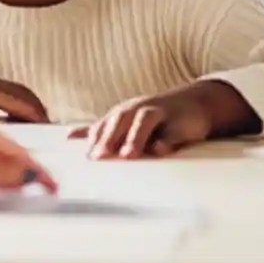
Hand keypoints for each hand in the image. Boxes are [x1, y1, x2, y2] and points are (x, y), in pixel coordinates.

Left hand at [68, 81, 260, 158]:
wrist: (194, 104)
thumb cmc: (154, 117)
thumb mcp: (125, 122)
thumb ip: (101, 130)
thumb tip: (69, 137)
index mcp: (122, 113)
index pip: (104, 125)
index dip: (94, 140)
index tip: (85, 159)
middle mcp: (137, 109)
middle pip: (120, 120)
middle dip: (108, 139)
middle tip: (99, 158)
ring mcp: (160, 113)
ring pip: (144, 122)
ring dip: (135, 138)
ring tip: (127, 155)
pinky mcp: (181, 122)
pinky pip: (173, 132)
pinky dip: (166, 141)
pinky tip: (160, 151)